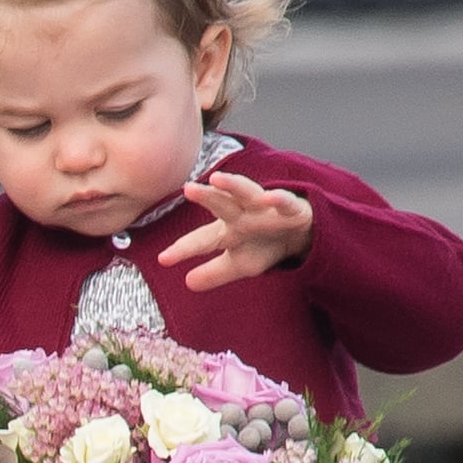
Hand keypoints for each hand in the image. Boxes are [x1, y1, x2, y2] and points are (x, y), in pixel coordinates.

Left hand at [156, 171, 313, 291]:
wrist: (300, 235)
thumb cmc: (264, 244)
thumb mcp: (239, 263)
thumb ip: (214, 272)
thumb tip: (188, 283)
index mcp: (227, 230)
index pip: (202, 240)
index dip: (183, 249)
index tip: (163, 259)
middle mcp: (242, 214)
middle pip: (220, 205)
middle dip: (205, 197)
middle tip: (188, 189)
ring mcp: (265, 209)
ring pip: (248, 193)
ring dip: (233, 186)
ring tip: (217, 179)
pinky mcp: (291, 208)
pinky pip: (284, 202)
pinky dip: (278, 199)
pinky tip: (270, 197)